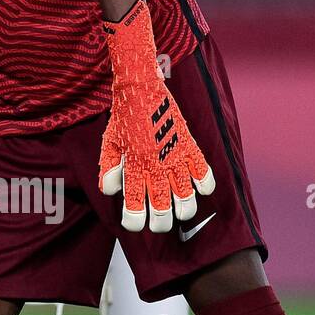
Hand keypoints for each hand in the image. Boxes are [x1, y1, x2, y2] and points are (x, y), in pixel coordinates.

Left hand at [97, 0, 214, 232]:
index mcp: (134, 164)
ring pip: (185, 194)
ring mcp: (174, 156)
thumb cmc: (123, 117)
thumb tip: (111, 192)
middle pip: (162, 205)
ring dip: (184, 209)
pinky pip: (203, 170)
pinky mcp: (189, 145)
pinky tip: (202, 191)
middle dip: (160, 221)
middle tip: (158, 226)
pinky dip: (205, 184)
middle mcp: (155, 164)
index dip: (134, 220)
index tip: (134, 225)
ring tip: (181, 215)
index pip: (134, 202)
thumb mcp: (109, 142)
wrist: (140, 88)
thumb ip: (109, 168)